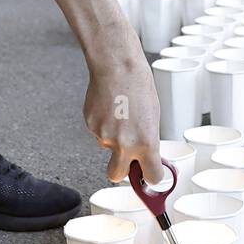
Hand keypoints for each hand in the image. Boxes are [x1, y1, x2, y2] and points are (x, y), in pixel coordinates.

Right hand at [51, 0, 160, 182]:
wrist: (116, 66)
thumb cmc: (139, 85)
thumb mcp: (153, 116)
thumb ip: (149, 140)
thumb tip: (147, 155)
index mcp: (146, 143)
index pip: (151, 177)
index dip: (151, 177)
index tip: (150, 175)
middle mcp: (123, 144)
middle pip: (117, 176)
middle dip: (122, 171)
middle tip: (127, 158)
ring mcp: (103, 136)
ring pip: (107, 148)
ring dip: (113, 137)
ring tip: (120, 112)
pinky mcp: (90, 125)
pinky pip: (98, 133)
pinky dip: (103, 124)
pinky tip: (109, 106)